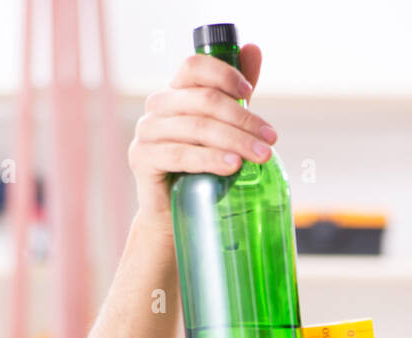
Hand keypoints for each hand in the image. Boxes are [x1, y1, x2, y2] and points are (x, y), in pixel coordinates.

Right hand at [128, 43, 278, 228]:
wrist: (173, 214)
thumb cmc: (200, 167)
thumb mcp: (222, 128)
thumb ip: (235, 94)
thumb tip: (254, 49)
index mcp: (176, 92)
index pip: (194, 66)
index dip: (224, 74)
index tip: (249, 93)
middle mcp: (158, 106)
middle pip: (203, 101)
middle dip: (243, 119)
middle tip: (270, 139)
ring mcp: (146, 132)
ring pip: (196, 128)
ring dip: (234, 140)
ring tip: (260, 156)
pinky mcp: (141, 159)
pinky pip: (179, 154)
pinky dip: (209, 159)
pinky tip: (232, 166)